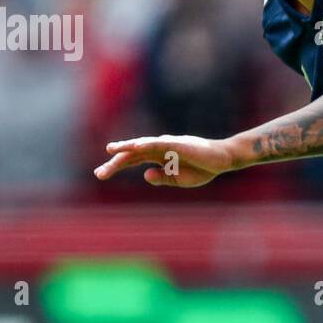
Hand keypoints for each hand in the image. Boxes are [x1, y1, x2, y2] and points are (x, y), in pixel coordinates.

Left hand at [94, 135, 235, 187]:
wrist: (223, 160)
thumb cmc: (202, 168)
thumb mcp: (179, 180)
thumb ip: (162, 178)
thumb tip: (146, 175)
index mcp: (157, 157)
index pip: (132, 160)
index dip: (116, 166)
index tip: (100, 174)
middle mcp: (158, 148)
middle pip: (132, 153)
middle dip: (115, 162)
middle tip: (99, 174)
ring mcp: (168, 144)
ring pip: (142, 145)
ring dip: (126, 147)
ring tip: (111, 150)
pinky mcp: (178, 143)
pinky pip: (160, 143)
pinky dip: (147, 143)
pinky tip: (136, 146)